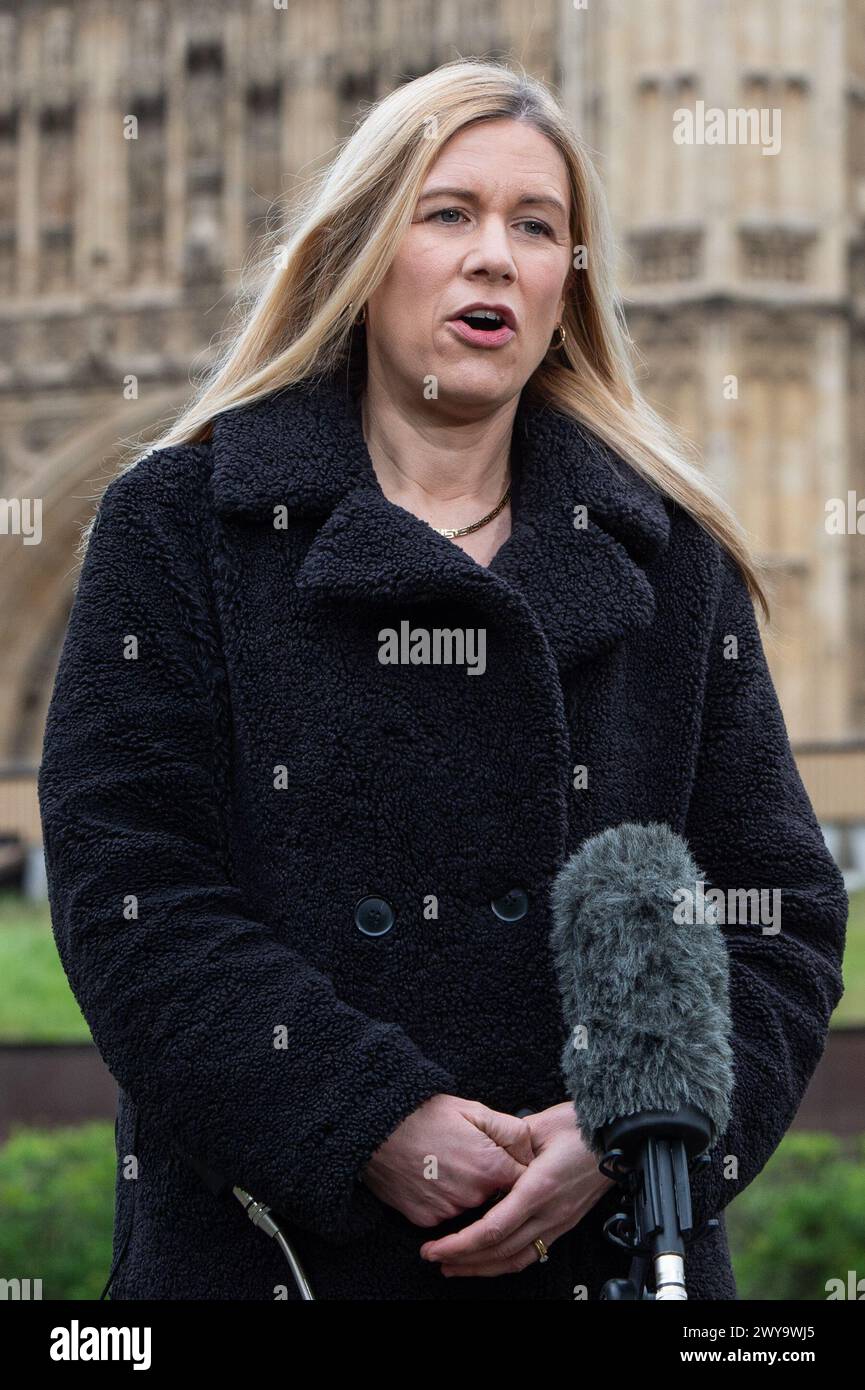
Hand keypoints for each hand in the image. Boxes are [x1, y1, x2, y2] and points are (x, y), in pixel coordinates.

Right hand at [360, 1093, 533, 1228]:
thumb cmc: (426, 1113)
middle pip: (496, 1197)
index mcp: (491, 1168)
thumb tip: (531, 1152)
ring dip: (465, 1192)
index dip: (517, 1169)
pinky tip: (430, 1177)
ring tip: (446, 1164)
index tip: (508, 1159)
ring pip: (470, 1207)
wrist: (376, 1128)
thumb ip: (512, 1131)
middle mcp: (473, 1197)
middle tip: (469, 1156)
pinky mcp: (425, 1221)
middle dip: (490, 1181)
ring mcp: (448, 1212)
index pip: (523, 1182)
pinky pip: (444, 1215)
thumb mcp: (474, 1110)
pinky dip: (442, 1200)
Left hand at [418, 1102, 615, 1275]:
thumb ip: (510, 1141)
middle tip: (434, 1259)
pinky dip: (507, 1262)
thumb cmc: (583, 1125)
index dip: (461, 1243)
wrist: (619, 1135)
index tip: (436, 1246)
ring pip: (517, 1258)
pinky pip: (533, 1252)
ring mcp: (559, 1221)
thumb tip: (486, 1150)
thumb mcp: (541, 1125)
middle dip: (463, 1260)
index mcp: (539, 1187)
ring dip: (483, 1267)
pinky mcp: (565, 1223)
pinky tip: (490, 1261)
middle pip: (500, 1251)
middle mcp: (550, 1212)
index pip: (494, 1229)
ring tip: (455, 1267)